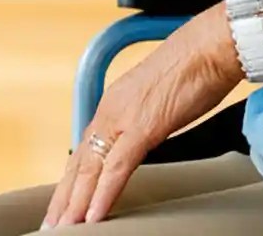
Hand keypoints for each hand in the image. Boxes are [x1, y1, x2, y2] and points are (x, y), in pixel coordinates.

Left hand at [43, 4, 242, 228]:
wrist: (211, 46)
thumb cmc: (195, 69)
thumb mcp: (161, 99)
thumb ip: (146, 118)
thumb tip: (146, 133)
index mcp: (113, 105)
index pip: (85, 150)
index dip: (72, 181)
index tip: (62, 204)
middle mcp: (110, 111)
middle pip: (79, 164)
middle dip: (64, 198)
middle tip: (51, 226)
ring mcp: (123, 119)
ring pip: (89, 170)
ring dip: (75, 203)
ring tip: (62, 229)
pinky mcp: (142, 127)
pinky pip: (117, 168)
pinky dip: (102, 194)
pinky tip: (93, 216)